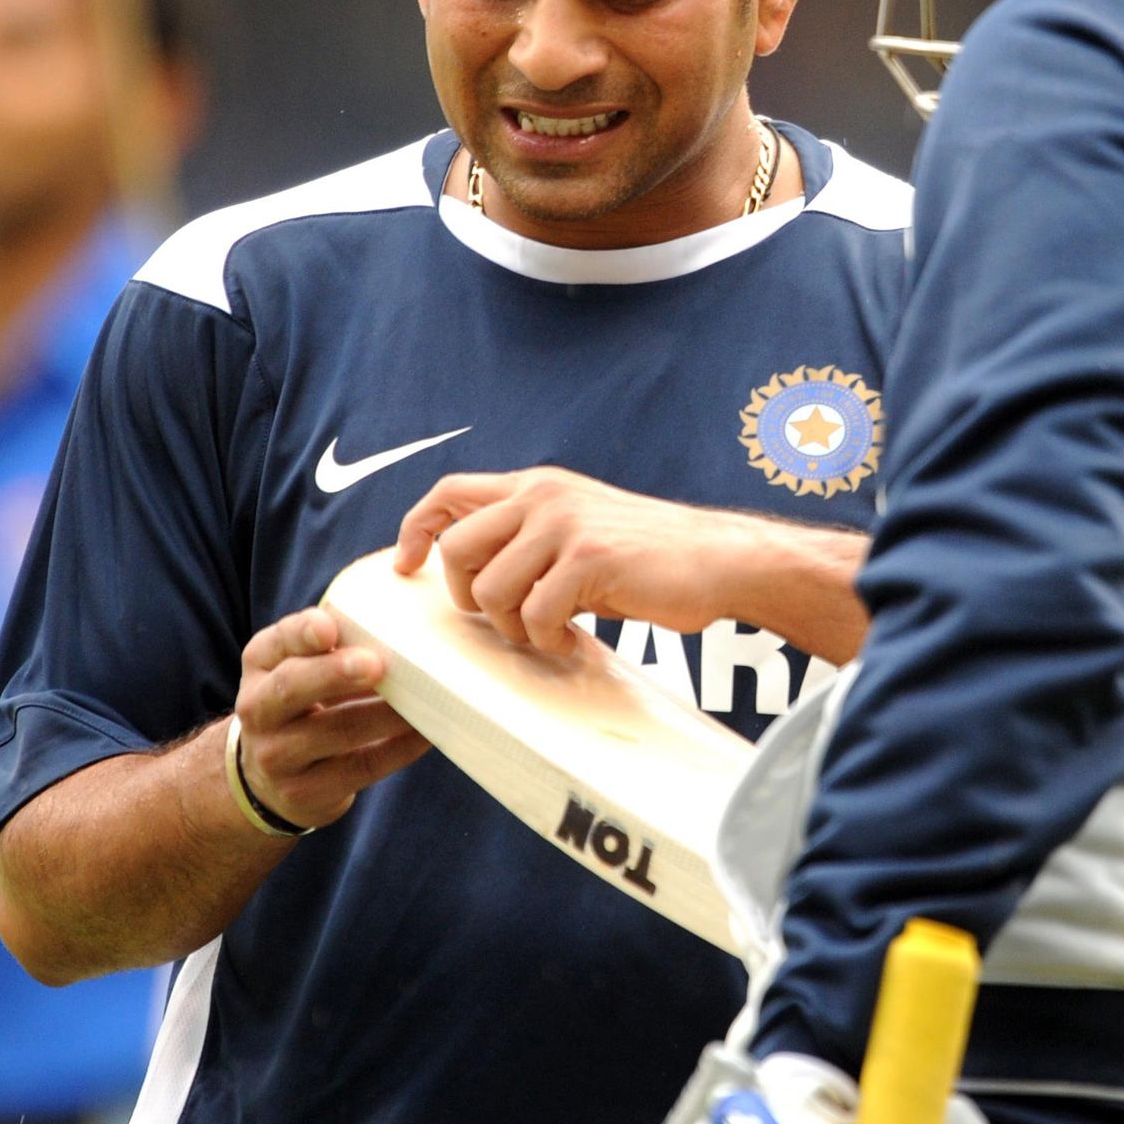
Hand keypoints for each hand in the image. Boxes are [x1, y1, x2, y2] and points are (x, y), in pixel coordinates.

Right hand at [233, 608, 430, 832]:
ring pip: (335, 732)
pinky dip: (399, 748)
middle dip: (334, 674)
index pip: (277, 643)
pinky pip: (361, 767)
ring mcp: (277, 756)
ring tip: (424, 696)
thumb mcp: (296, 663)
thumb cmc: (302, 699)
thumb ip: (329, 638)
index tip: (329, 628)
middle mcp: (258, 708)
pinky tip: (427, 732)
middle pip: (292, 688)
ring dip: (384, 714)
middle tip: (376, 664)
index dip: (301, 634)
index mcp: (260, 663)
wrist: (268, 776)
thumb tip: (396, 616)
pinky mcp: (306, 792)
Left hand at [395, 468, 739, 654]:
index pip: (450, 491)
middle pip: (458, 547)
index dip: (416, 528)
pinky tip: (573, 637)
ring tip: (548, 629)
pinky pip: (537, 613)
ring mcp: (566, 524)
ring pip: (489, 587)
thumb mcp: (578, 531)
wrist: (718, 559)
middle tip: (504, 618)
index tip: (405, 566)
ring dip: (513, 624)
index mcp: (538, 485)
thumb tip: (473, 575)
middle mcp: (545, 495)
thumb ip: (529, 539)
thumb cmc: (648, 558)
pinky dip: (548, 638)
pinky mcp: (590, 559)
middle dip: (466, 596)